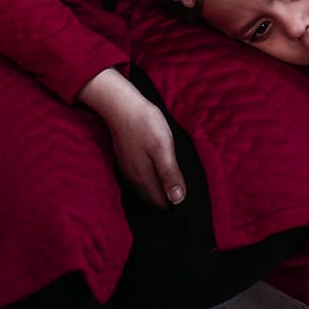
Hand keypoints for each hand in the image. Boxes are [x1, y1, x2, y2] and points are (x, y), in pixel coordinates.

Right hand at [81, 66, 184, 208]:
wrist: (120, 105)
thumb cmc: (145, 124)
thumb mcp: (163, 148)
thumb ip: (170, 175)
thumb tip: (177, 200)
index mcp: (144, 178)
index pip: (161, 202)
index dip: (174, 202)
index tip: (187, 195)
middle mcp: (133, 178)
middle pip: (152, 198)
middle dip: (166, 198)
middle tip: (183, 189)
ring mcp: (127, 169)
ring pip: (144, 189)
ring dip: (157, 189)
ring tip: (172, 182)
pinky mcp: (125, 160)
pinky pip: (139, 179)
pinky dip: (149, 180)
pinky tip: (156, 170)